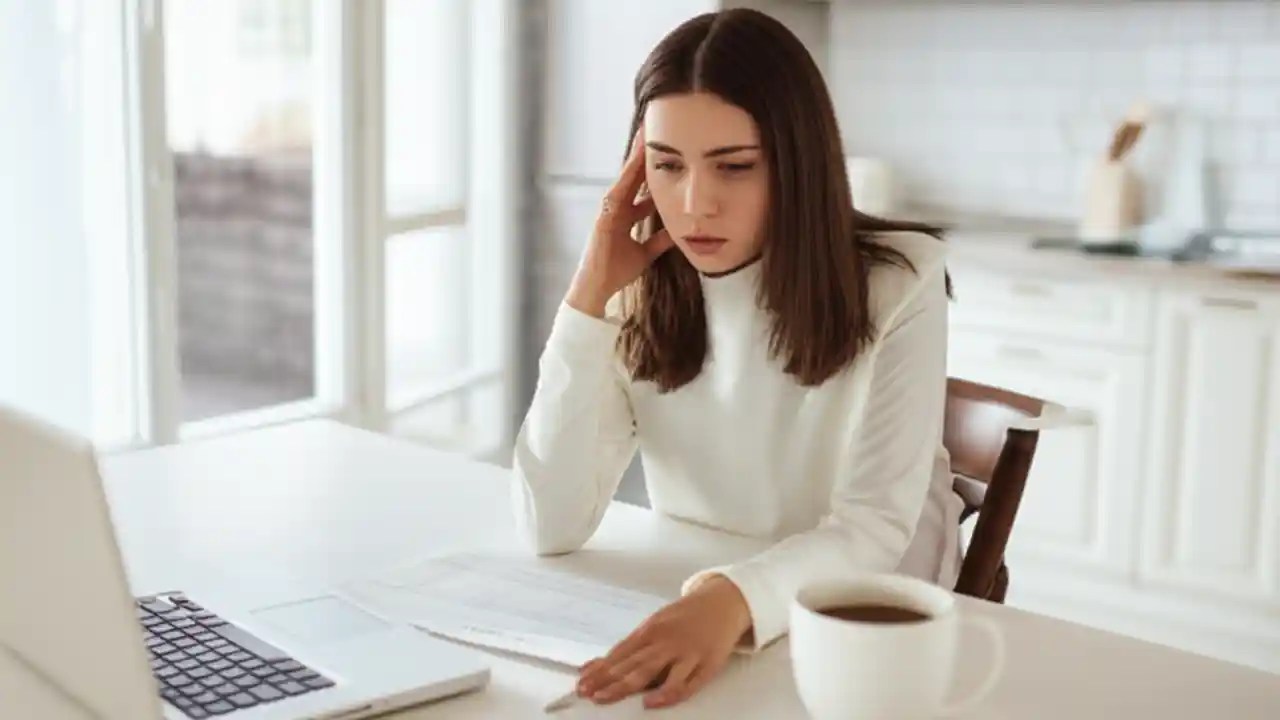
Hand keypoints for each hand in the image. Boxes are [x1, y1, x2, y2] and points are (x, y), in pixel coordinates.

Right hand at [565, 127, 674, 317]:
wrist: (598, 289)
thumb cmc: (616, 270)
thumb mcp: (646, 253)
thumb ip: (660, 241)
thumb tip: (679, 231)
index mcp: (626, 213)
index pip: (642, 183)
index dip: (653, 165)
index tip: (666, 145)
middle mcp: (617, 206)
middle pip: (634, 173)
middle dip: (645, 151)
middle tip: (657, 126)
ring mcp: (609, 209)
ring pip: (626, 175)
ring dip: (637, 154)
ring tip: (648, 132)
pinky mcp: (604, 215)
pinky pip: (620, 189)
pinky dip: (629, 173)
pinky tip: (639, 158)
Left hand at [576, 575, 751, 708]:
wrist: (723, 603)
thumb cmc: (685, 618)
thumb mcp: (656, 625)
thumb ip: (631, 647)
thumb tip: (596, 665)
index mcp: (651, 630)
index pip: (620, 652)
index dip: (600, 668)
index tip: (581, 682)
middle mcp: (665, 641)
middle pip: (631, 664)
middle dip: (606, 679)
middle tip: (586, 692)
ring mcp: (686, 653)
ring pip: (652, 672)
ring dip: (626, 686)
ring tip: (605, 697)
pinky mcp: (706, 664)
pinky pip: (685, 684)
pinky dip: (667, 694)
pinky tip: (651, 702)